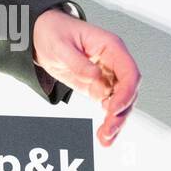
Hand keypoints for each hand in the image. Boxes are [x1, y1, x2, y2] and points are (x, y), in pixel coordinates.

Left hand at [32, 8, 139, 146]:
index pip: (129, 72)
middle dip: (121, 112)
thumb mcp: (60, 44)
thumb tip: (96, 77)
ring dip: (116, 121)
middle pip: (128, 91)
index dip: (126, 92)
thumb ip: (78, 62)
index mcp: (110, 47)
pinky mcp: (98, 87)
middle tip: (109, 129)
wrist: (41, 34)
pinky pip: (109, 105)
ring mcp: (108, 76)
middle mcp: (114, 63)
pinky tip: (104, 134)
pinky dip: (108, 120)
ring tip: (105, 138)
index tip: (114, 107)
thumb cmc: (54, 31)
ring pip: (121, 102)